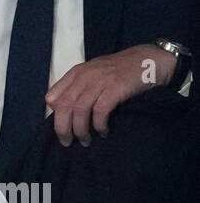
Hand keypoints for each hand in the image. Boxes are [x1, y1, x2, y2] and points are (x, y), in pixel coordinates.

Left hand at [45, 43, 175, 145]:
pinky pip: (99, 112)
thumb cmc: (120, 70)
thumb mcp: (93, 73)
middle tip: (67, 142)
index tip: (61, 127)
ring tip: (85, 141)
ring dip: (80, 130)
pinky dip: (99, 125)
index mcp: (76, 73)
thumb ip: (75, 87)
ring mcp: (100, 81)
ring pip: (79, 111)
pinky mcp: (115, 88)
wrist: (151, 59)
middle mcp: (85, 76)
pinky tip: (103, 132)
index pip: (52, 97)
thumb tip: (57, 109)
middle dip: (62, 128)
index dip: (53, 115)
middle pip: (63, 106)